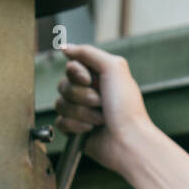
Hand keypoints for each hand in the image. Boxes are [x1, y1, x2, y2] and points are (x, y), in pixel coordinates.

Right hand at [53, 43, 153, 173]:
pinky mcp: (76, 130)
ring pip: (61, 104)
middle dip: (81, 96)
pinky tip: (90, 130)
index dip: (77, 74)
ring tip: (100, 119)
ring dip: (81, 112)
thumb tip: (65, 47)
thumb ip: (88, 53)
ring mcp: (82, 112)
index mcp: (98, 77)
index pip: (71, 67)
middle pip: (63, 85)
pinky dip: (75, 126)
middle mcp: (89, 92)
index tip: (89, 80)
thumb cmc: (126, 108)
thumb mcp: (113, 68)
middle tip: (100, 103)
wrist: (128, 141)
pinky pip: (61, 122)